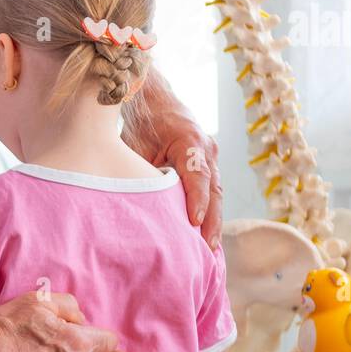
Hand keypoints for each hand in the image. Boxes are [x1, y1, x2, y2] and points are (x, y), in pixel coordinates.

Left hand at [126, 73, 223, 248]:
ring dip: (214, 221)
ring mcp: (210, 157)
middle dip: (212, 220)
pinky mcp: (207, 165)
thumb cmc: (142, 122)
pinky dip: (210, 213)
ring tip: (211, 252)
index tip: (194, 221)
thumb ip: (140, 171)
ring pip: (216, 193)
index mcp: (189, 140)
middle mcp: (206, 149)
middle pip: (214, 188)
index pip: (197, 173)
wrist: (155, 99)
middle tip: (208, 248)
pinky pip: (212, 192)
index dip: (197, 198)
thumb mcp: (137, 144)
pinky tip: (208, 238)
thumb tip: (133, 202)